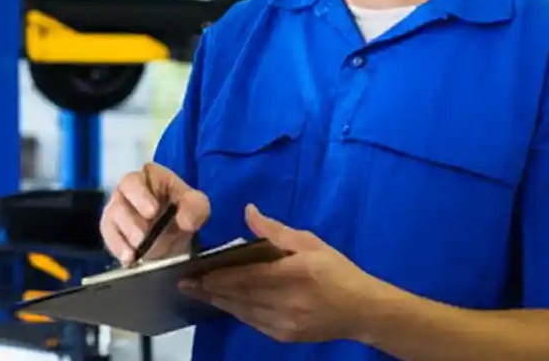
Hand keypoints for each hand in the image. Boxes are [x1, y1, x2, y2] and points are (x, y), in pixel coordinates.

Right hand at [100, 162, 209, 264]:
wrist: (176, 237)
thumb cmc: (184, 212)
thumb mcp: (197, 207)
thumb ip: (195, 208)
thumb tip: (185, 220)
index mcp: (149, 177)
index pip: (137, 180)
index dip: (141, 194)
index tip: (153, 211)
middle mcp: (128, 190)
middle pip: (120, 198)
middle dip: (130, 219)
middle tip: (142, 237)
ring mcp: (118, 209)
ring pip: (111, 218)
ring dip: (123, 236)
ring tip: (136, 251)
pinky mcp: (113, 230)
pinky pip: (109, 236)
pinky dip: (118, 248)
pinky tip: (128, 259)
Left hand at [179, 204, 389, 343]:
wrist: (364, 311)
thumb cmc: (337, 271)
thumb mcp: (310, 242)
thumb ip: (275, 231)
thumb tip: (248, 212)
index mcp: (294, 274)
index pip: (246, 277)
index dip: (218, 277)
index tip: (194, 272)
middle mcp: (287, 301)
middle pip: (239, 296)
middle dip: (210, 290)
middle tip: (184, 283)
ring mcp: (285, 323)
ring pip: (242, 312)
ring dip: (219, 302)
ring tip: (197, 292)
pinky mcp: (285, 336)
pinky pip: (253, 322)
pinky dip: (236, 312)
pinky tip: (224, 302)